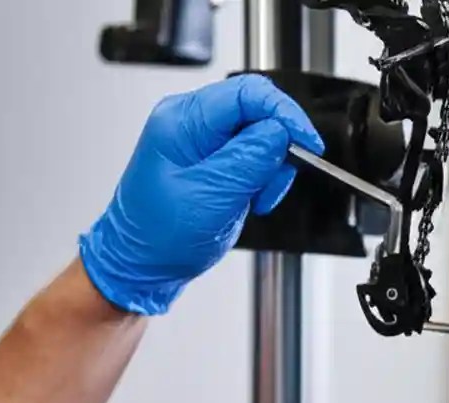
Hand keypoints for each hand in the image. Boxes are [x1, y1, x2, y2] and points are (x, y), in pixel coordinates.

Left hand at [79, 75, 323, 314]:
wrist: (142, 264)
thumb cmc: (157, 236)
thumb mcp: (209, 198)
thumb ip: (248, 160)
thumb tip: (280, 131)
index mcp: (182, 121)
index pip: (247, 92)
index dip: (284, 113)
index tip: (306, 142)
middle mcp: (191, 122)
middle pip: (257, 111)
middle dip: (277, 149)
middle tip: (271, 185)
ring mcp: (203, 140)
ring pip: (261, 136)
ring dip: (269, 170)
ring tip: (253, 200)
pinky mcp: (215, 159)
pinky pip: (254, 156)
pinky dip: (262, 179)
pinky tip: (248, 200)